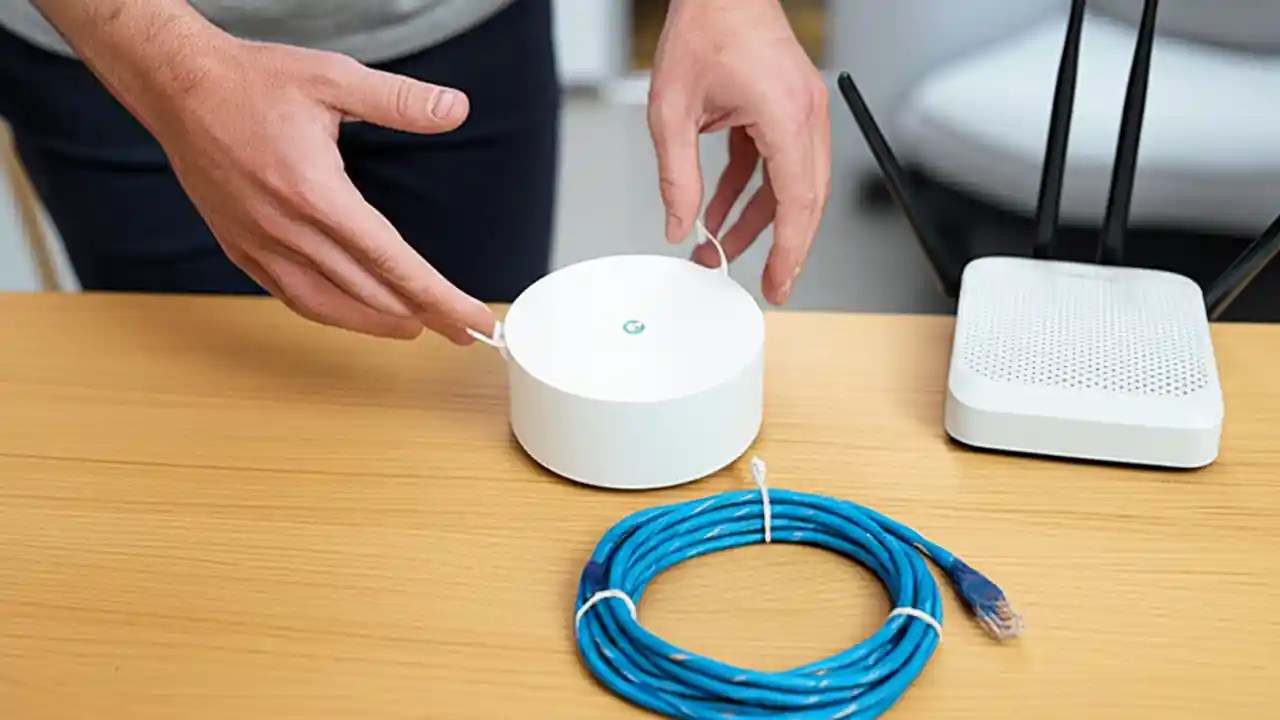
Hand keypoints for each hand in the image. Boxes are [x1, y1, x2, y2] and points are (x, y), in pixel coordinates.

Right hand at [137, 35, 493, 341]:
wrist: (177, 87)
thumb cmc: (251, 81)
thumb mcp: (333, 78)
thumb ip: (398, 100)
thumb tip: (454, 108)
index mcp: (316, 193)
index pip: (394, 262)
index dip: (440, 297)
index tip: (474, 319)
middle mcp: (286, 229)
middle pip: (370, 292)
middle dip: (425, 315)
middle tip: (465, 331)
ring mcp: (259, 244)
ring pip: (329, 305)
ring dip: (378, 323)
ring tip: (419, 328)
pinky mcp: (240, 248)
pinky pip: (292, 296)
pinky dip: (331, 312)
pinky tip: (355, 314)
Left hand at [648, 0, 829, 304]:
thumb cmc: (704, 27)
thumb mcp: (672, 111)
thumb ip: (677, 175)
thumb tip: (679, 222)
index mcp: (786, 115)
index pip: (798, 201)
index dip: (790, 250)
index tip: (780, 282)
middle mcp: (804, 114)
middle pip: (805, 200)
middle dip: (784, 246)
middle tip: (767, 283)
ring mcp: (801, 110)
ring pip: (792, 184)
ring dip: (759, 218)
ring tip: (722, 247)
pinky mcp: (787, 106)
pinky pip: (776, 162)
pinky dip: (752, 189)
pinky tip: (723, 210)